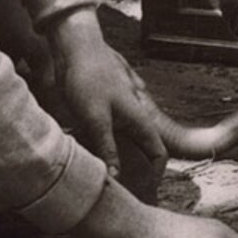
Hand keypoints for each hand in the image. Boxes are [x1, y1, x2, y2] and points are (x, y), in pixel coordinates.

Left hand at [47, 15, 168, 193]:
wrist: (77, 46)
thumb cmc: (88, 79)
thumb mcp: (95, 119)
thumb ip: (107, 148)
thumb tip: (115, 177)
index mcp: (140, 118)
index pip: (159, 153)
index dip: (155, 175)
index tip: (141, 191)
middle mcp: (137, 113)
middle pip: (146, 148)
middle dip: (138, 169)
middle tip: (121, 186)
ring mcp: (124, 107)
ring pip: (130, 138)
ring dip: (121, 156)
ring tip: (103, 171)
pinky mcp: (108, 103)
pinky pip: (115, 129)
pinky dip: (108, 142)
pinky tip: (89, 147)